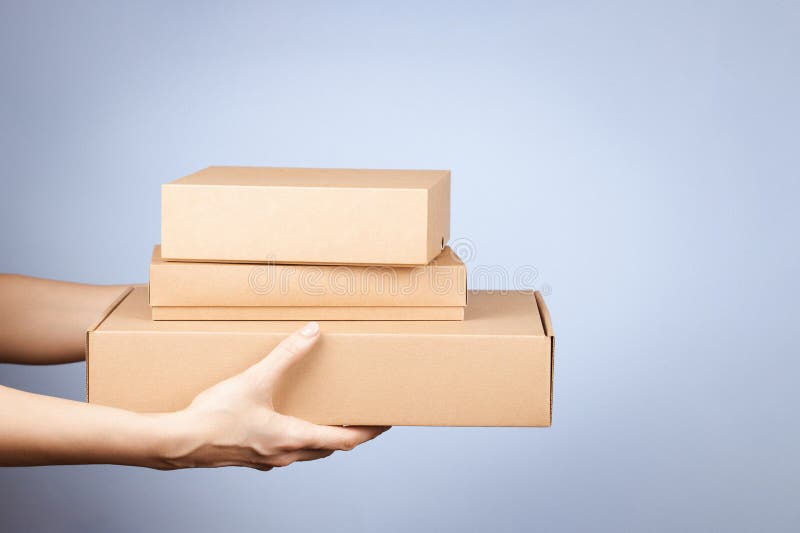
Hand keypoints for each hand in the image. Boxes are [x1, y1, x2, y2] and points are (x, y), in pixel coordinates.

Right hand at [156, 322, 388, 469]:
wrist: (178, 443)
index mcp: (294, 437)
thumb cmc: (215, 417)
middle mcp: (285, 454)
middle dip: (349, 434)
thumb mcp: (255, 379)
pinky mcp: (249, 457)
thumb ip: (286, 355)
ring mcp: (267, 460)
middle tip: (363, 418)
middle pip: (330, 448)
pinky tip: (283, 422)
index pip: (346, 440)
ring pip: (307, 452)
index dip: (369, 431)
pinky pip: (283, 451)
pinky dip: (296, 438)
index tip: (386, 423)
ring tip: (329, 417)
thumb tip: (312, 333)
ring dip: (322, 437)